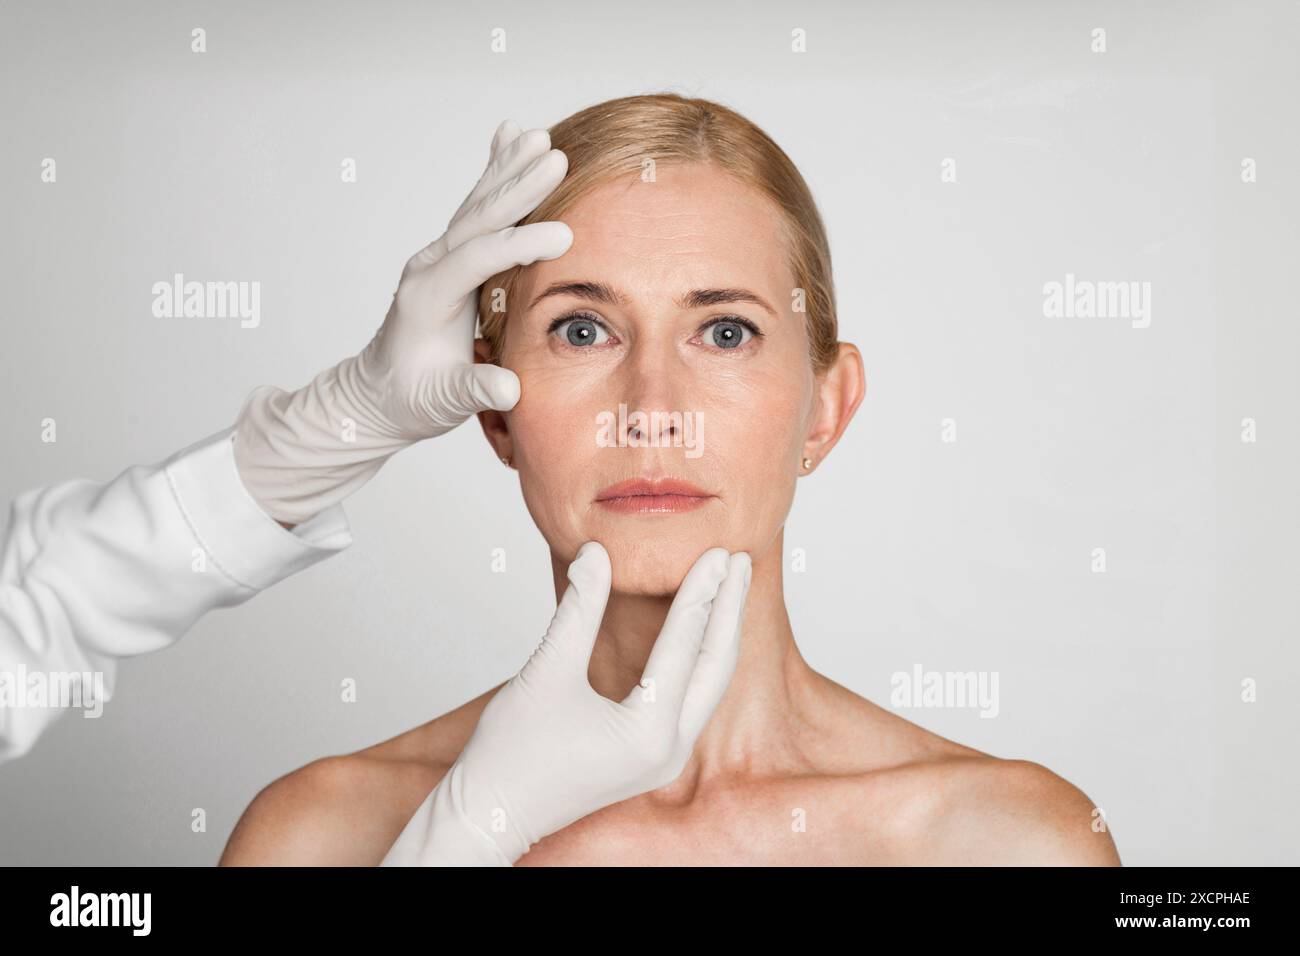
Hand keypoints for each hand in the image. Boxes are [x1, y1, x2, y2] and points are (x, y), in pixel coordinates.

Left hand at [233, 119, 571, 524]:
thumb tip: (508, 388)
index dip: (519, 246)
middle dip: (517, 188)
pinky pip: (476, 210)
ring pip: (477, 206)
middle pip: (477, 219)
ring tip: (539, 136)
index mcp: (427, 298)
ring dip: (509, 170)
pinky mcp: (450, 257)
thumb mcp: (443, 404)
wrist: (380, 395)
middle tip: (556, 157)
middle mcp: (429, 268)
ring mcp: (438, 258)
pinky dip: (495, 175)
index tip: (563, 235)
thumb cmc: (412, 400)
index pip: (478, 260)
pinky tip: (509, 140)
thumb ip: (474, 391)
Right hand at [381, 542, 753, 864]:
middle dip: (728, 610)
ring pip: (709, 685)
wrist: (489, 815)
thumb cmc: (510, 753)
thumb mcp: (547, 670)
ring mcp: (664, 759)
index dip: (702, 591)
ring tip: (729, 586)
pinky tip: (700, 630)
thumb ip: (579, 609)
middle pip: (715, 666)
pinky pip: (692, 700)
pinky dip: (700, 659)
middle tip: (741, 559)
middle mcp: (668, 750)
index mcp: (648, 732)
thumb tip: (595, 552)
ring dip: (719, 634)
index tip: (719, 551)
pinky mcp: (653, 759)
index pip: (685, 645)